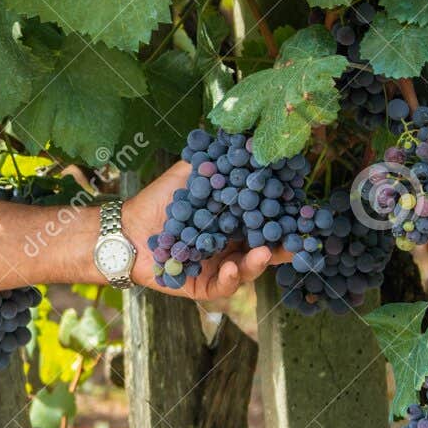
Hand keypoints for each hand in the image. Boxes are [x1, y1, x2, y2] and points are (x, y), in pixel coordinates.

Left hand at [123, 159, 291, 299]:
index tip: (299, 215)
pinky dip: (229, 279)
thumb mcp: (189, 175)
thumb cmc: (159, 201)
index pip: (262, 223)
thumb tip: (245, 141)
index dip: (281, 221)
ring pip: (246, 270)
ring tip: (264, 253)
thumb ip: (214, 162)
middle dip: (280, 248)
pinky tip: (231, 268)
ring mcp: (218, 268)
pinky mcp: (202, 286)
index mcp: (232, 222)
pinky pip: (221, 287)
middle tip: (295, 243)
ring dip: (257, 263)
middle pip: (262, 250)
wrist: (127, 228)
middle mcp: (230, 247)